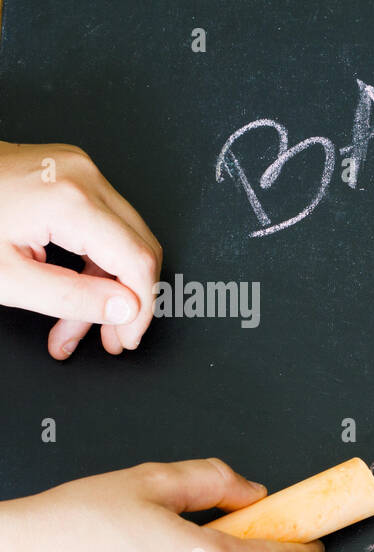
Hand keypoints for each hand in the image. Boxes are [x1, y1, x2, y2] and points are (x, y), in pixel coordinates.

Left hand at [0, 141, 161, 358]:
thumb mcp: (6, 277)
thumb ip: (72, 298)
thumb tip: (127, 309)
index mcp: (71, 201)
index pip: (138, 261)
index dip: (140, 308)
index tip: (124, 337)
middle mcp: (84, 177)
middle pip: (139, 249)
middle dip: (127, 300)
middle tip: (109, 337)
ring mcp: (80, 170)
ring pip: (125, 239)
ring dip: (110, 285)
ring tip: (77, 322)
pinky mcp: (72, 174)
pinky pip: (105, 224)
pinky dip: (94, 261)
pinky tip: (73, 287)